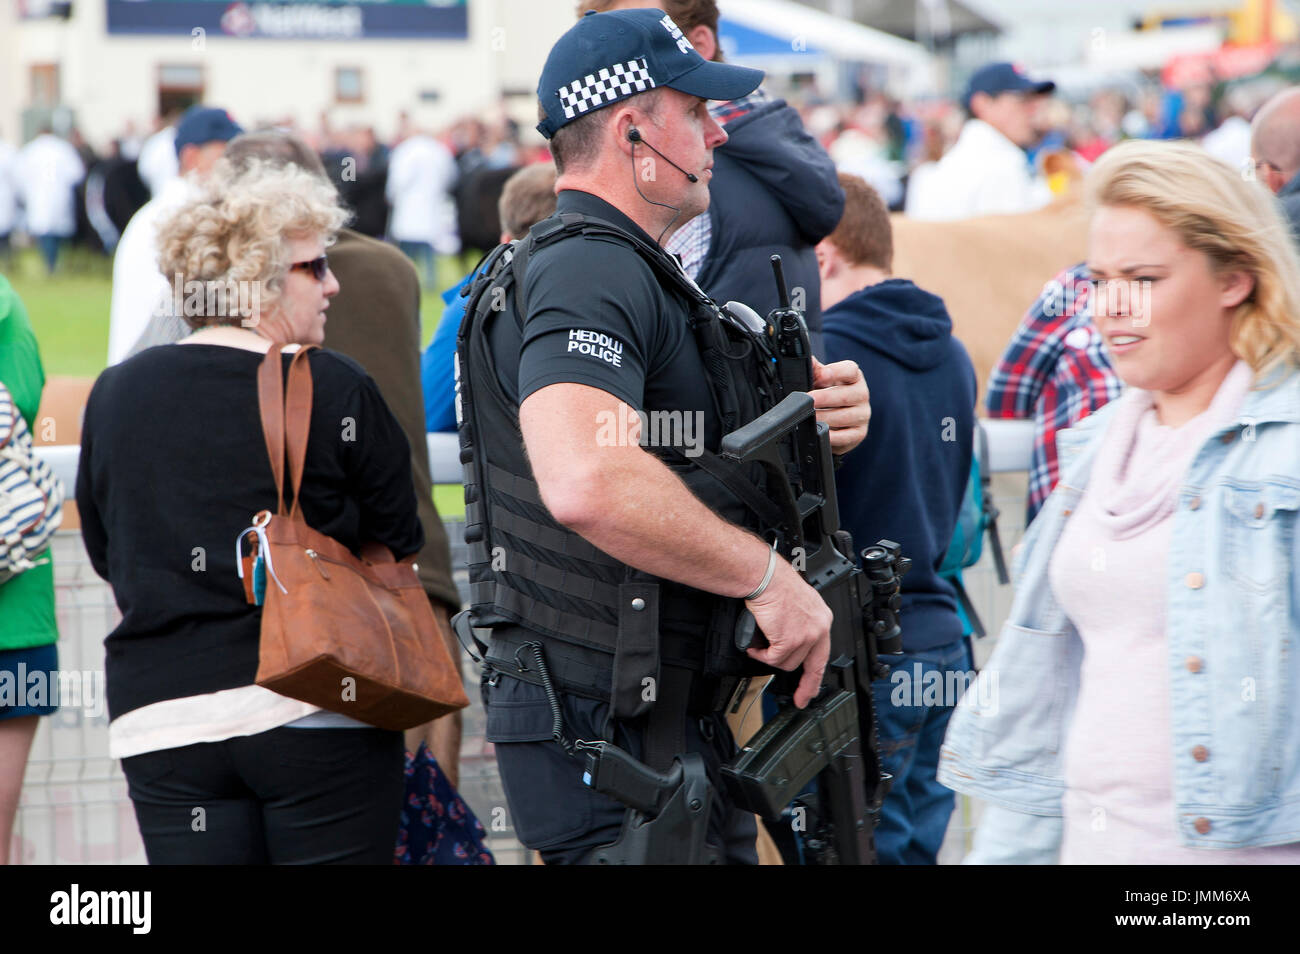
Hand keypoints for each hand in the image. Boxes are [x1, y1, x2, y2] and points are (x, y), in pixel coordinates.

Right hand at [744, 558, 831, 708]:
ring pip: (787, 663)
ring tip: (760, 647)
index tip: (812, 691)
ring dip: (771, 658)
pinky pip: (773, 659)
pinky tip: (755, 647)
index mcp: (822, 619)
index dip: (817, 676)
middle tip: (798, 698)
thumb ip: (799, 625)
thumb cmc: (774, 584)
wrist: (765, 577)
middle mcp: (818, 628)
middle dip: (805, 686)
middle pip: (810, 665)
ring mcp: (806, 636)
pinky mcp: (790, 640)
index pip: (823, 654)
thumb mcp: (797, 605)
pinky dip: (761, 655)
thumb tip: (787, 644)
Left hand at [809, 357, 869, 454]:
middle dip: (824, 398)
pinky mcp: (859, 433)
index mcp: (853, 376)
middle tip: (808, 401)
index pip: (850, 370)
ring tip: (809, 417)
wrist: (834, 420)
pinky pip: (845, 436)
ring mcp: (863, 414)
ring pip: (844, 417)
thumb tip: (808, 360)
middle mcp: (862, 394)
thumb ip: (815, 370)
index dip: (835, 372)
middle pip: (845, 395)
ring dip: (824, 418)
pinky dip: (831, 435)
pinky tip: (820, 432)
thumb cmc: (827, 395)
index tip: (820, 376)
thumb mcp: (821, 380)